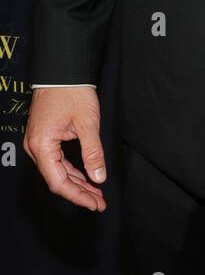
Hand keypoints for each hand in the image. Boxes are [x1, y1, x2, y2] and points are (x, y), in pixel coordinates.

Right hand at [24, 87, 106, 211]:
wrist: (62, 70)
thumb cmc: (73, 92)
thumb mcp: (87, 123)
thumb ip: (93, 152)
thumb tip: (99, 177)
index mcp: (42, 146)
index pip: (59, 182)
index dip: (78, 196)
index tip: (96, 203)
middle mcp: (35, 147)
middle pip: (57, 180)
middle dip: (79, 192)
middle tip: (100, 202)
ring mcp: (38, 143)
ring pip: (57, 172)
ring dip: (77, 183)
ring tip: (96, 193)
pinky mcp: (44, 138)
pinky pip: (57, 161)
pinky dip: (72, 171)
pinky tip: (86, 177)